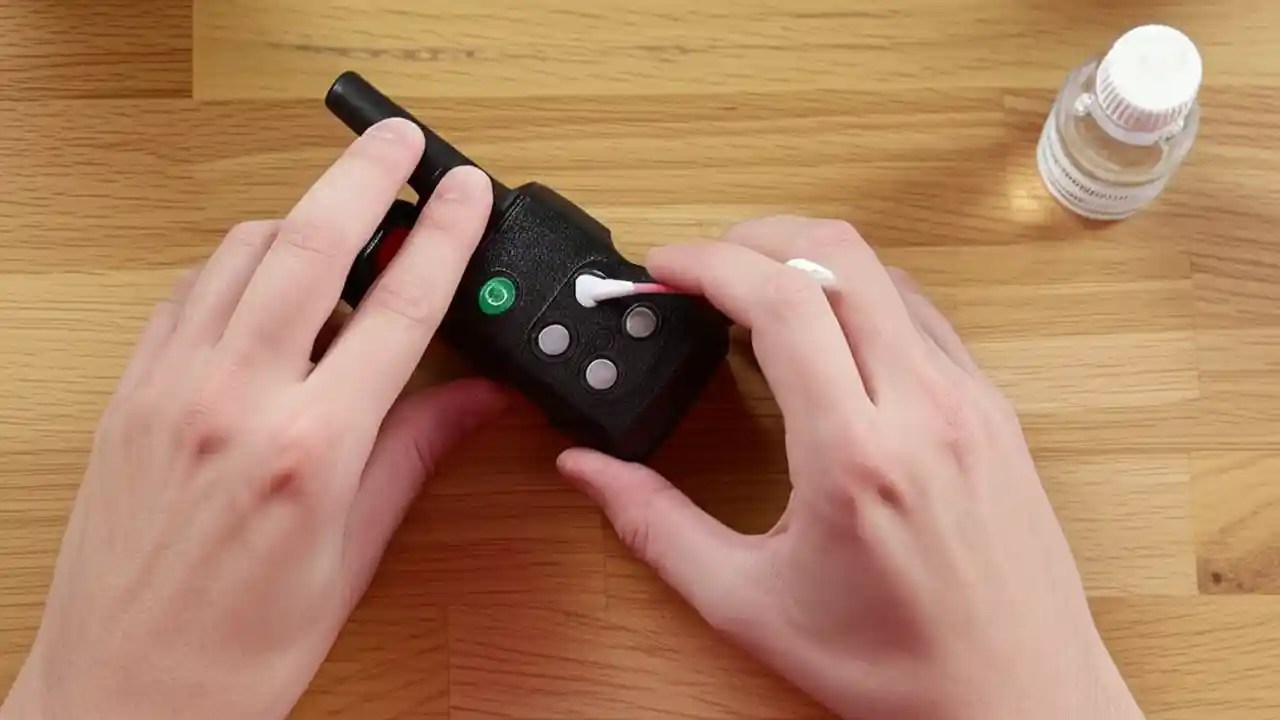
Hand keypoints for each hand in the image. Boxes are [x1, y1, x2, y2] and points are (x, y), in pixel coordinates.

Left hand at [1, 120, 502, 719]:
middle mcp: (232, 400)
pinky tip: (264, 283)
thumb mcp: (354, 554)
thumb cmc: (240, 651)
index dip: (444, 236)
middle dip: (365, 176)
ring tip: (342, 224)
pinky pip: (186, 293)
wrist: (120, 699)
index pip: (398, 309)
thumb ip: (417, 451)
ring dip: (298, 220)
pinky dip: (234, 266)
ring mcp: (169, 388)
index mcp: (310, 449)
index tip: (466, 191)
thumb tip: (479, 396)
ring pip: (240, 253)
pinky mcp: (129, 394)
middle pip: (312, 243)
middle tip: (401, 141)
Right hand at [558, 217, 1143, 719]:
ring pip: (884, 273)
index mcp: (854, 456)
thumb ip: (655, 526)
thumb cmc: (893, 665)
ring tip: (754, 298)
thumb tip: (588, 470)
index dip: (709, 262)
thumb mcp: (749, 605)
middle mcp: (923, 408)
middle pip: (837, 255)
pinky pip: (921, 313)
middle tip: (702, 268)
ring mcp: (969, 401)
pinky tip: (827, 337)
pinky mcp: (993, 409)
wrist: (1019, 698)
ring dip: (809, 262)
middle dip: (755, 238)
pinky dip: (861, 296)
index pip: (781, 300)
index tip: (663, 267)